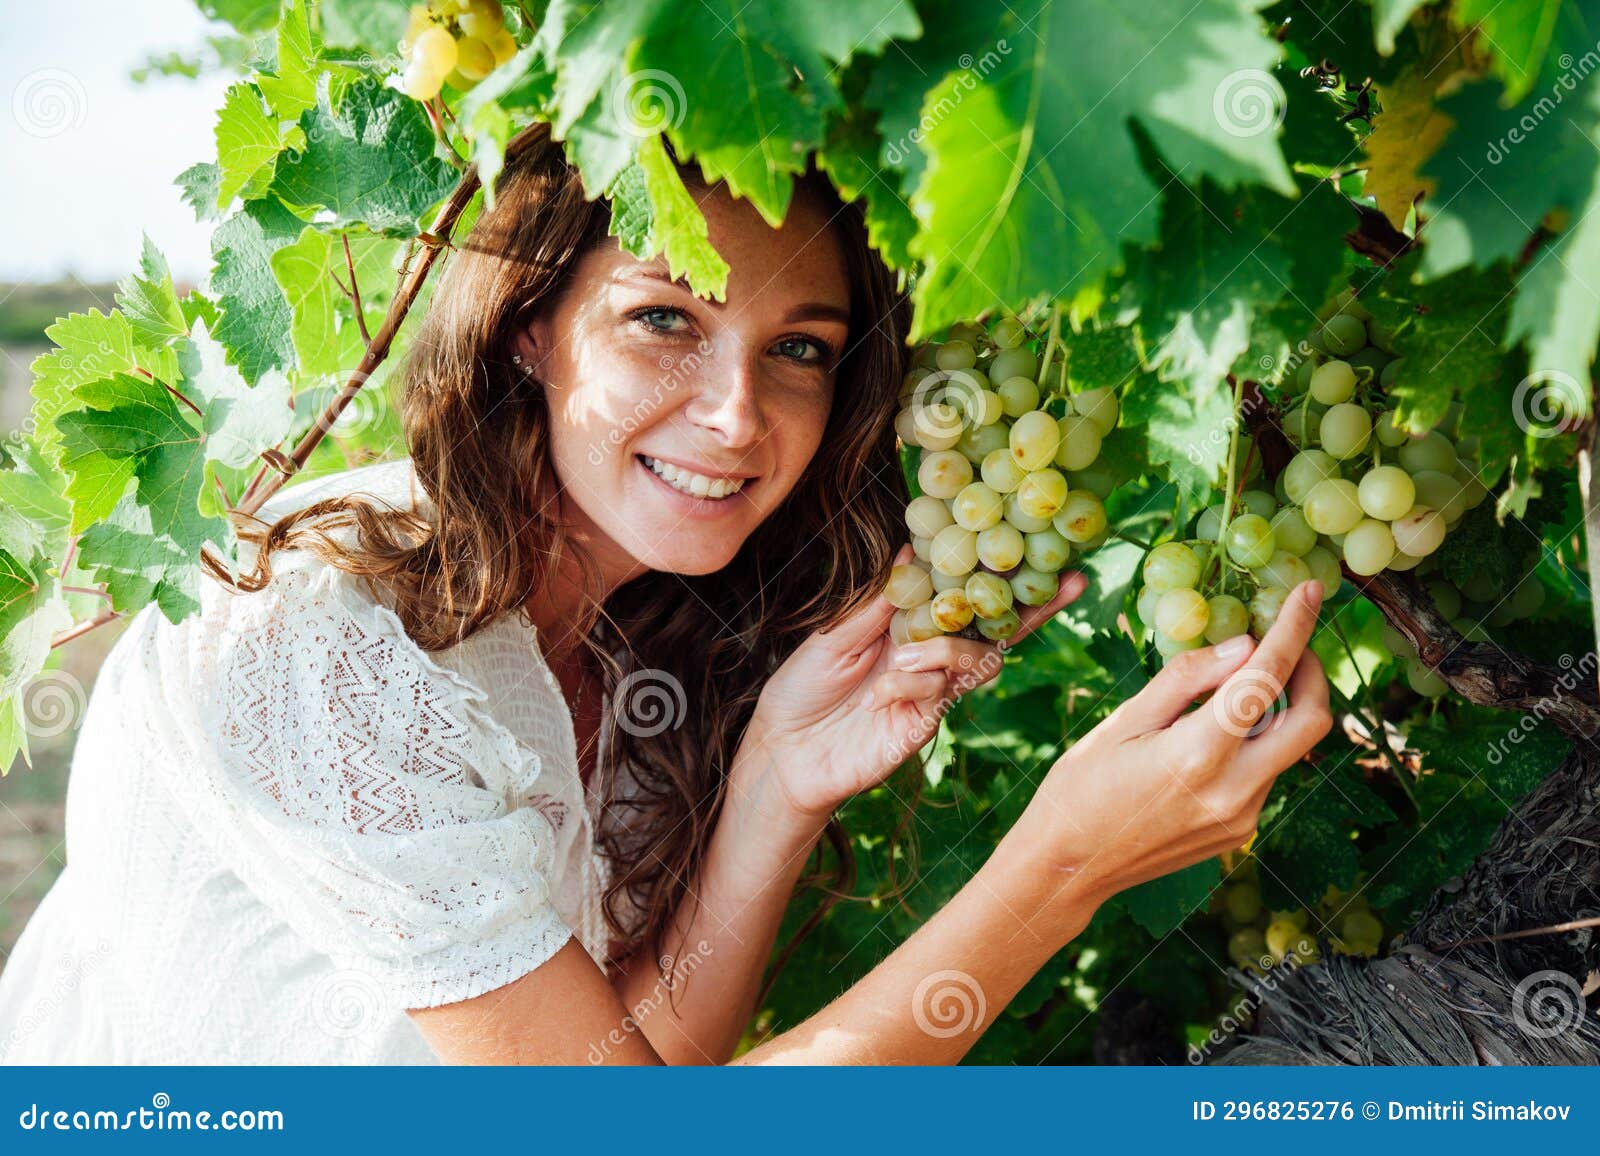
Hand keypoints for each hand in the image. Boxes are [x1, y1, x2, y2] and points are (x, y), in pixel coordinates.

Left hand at [736, 544, 1087, 824]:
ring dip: (944, 649)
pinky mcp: (924, 725)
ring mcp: (932, 692)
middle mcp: (930, 656)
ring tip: (901, 655)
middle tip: (1070, 581)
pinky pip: (939, 695)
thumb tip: (912, 549)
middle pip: (996, 628)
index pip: (962, 595)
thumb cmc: (803, 686)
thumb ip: (878, 600)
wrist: (782, 750)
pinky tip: (876, 695)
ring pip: (973, 659)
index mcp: (910, 625)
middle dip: (1035, 605)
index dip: (995, 572)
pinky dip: (911, 685)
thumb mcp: (833, 633)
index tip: (1034, 545)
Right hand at [1018, 579, 1331, 915]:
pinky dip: (1257, 741)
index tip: (1311, 592)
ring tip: (1239, 684)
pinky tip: (1217, 734)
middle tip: (1286, 641)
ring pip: (1290, 748)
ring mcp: (1243, 817)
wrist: (1069, 867)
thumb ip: (1186, 679)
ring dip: (1281, 707)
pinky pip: (1267, 774)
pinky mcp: (1241, 831)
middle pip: (1312, 719)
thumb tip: (1244, 644)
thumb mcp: (1124, 721)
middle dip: (1311, 670)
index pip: (1266, 677)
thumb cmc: (1081, 787)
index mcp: (1198, 753)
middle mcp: (1234, 789)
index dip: (1294, 627)